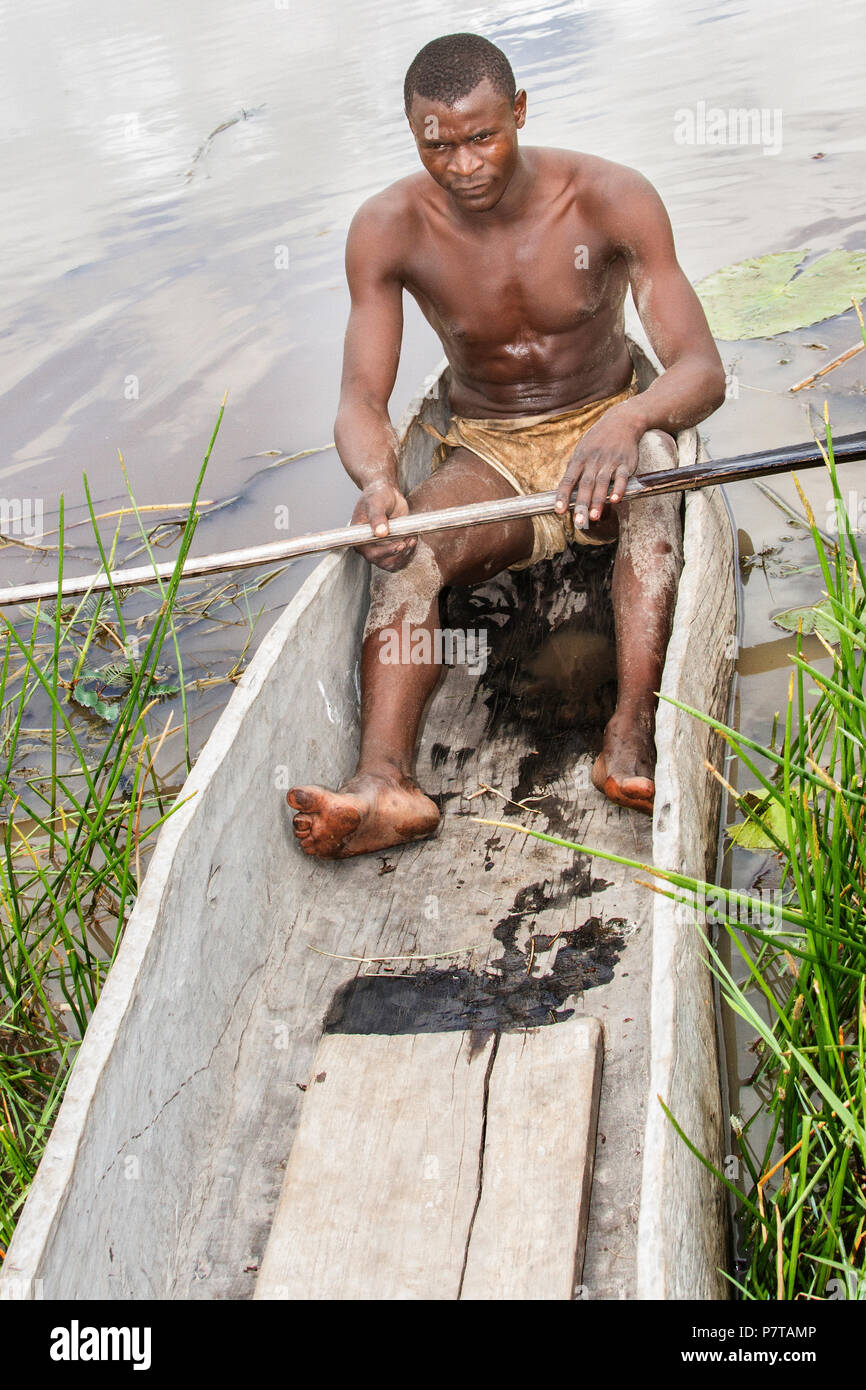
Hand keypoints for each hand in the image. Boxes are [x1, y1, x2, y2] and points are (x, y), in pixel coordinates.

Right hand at [352, 479, 417, 571]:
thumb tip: (380, 533)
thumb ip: (377, 516)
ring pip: (393, 563)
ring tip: (412, 539)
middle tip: (409, 541)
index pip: (371, 553)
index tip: (399, 545)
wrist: (387, 493)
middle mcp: (369, 546)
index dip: (385, 553)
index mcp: (360, 537)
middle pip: (383, 562)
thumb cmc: (377, 494)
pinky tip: (413, 539)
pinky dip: (409, 552)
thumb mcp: (376, 502)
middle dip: (399, 554)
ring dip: (405, 555)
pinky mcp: (392, 547)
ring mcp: (381, 548)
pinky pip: (401, 558)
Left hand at [554, 407, 642, 528]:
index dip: (563, 496)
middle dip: (582, 504)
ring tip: (594, 517)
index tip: (558, 511)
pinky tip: (616, 500)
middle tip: (579, 522)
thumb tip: (566, 494)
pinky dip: (619, 489)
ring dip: (598, 501)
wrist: (622, 421)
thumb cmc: (598, 441)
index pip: (569, 479)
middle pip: (586, 485)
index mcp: (580, 459)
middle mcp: (593, 460)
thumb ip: (576, 471)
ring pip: (602, 483)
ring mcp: (610, 461)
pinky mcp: (626, 462)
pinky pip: (622, 477)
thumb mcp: (582, 451)